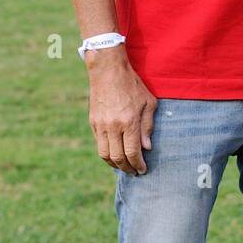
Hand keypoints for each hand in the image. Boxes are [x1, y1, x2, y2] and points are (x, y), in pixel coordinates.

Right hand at [85, 46, 156, 174]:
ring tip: (124, 166)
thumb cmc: (132, 85)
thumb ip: (148, 126)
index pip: (132, 152)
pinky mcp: (93, 122)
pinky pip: (99, 144)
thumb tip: (147, 147)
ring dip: (115, 164)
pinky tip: (115, 154)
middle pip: (118, 157)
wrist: (108, 70)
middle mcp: (113, 126)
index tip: (143, 170)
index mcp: (129, 122)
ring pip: (105, 154)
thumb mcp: (149, 103)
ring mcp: (101, 125)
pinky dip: (106, 153)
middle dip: (127, 168)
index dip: (138, 165)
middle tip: (134, 172)